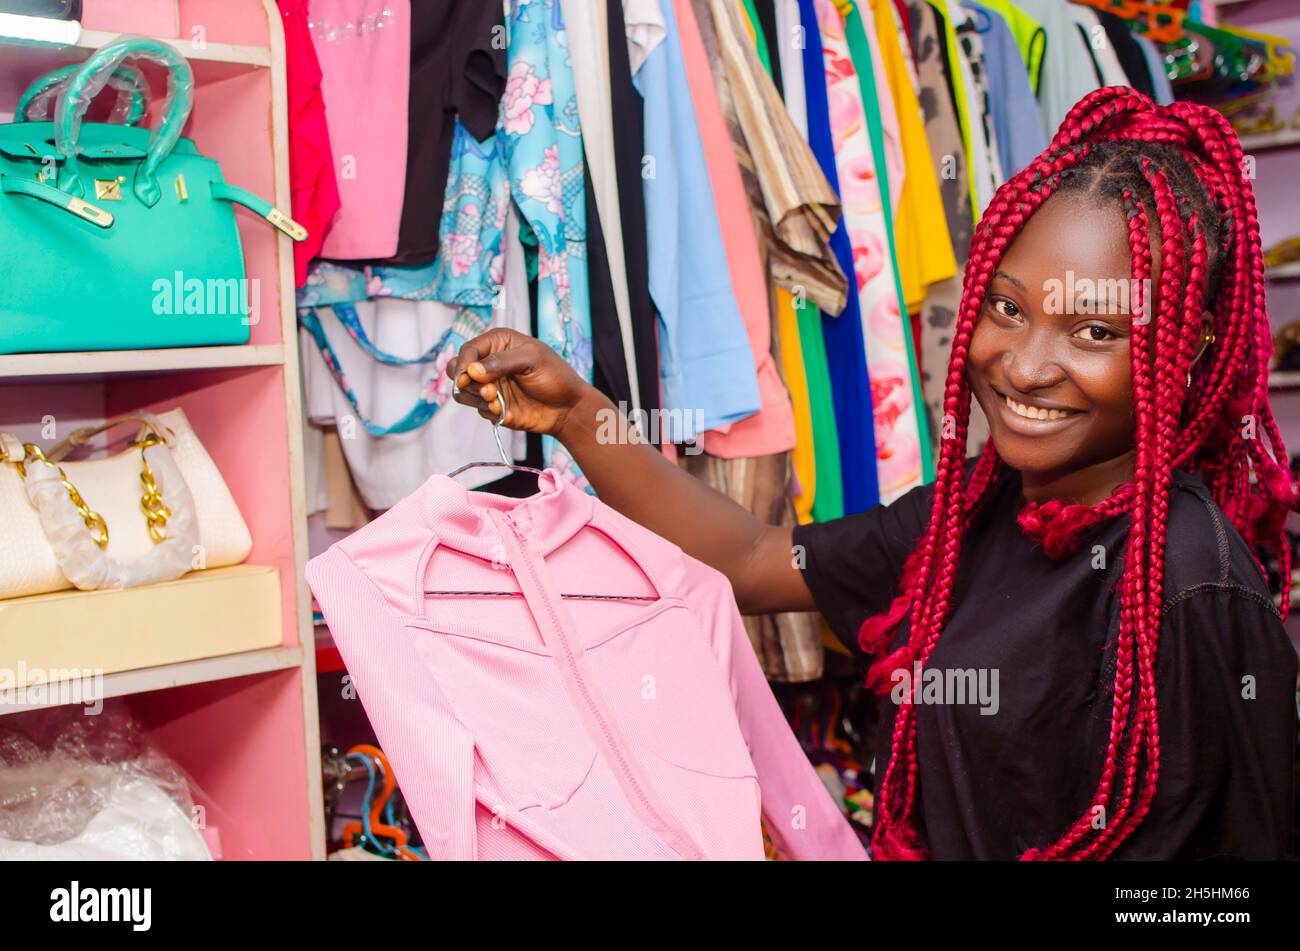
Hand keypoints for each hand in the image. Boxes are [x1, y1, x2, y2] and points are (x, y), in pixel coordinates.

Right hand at [447, 328, 593, 437]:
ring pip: (463, 392)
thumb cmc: (555, 376)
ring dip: (476, 398)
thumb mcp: (532, 360)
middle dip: (466, 382)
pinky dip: (489, 411)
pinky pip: (478, 409)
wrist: (568, 408)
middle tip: (486, 390)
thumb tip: (472, 370)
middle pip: (458, 370)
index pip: (469, 349)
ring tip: (496, 401)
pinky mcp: (493, 405)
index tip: (467, 376)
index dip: (464, 362)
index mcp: (498, 343)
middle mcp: (489, 363)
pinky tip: (505, 412)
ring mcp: (490, 385)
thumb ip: (501, 362)